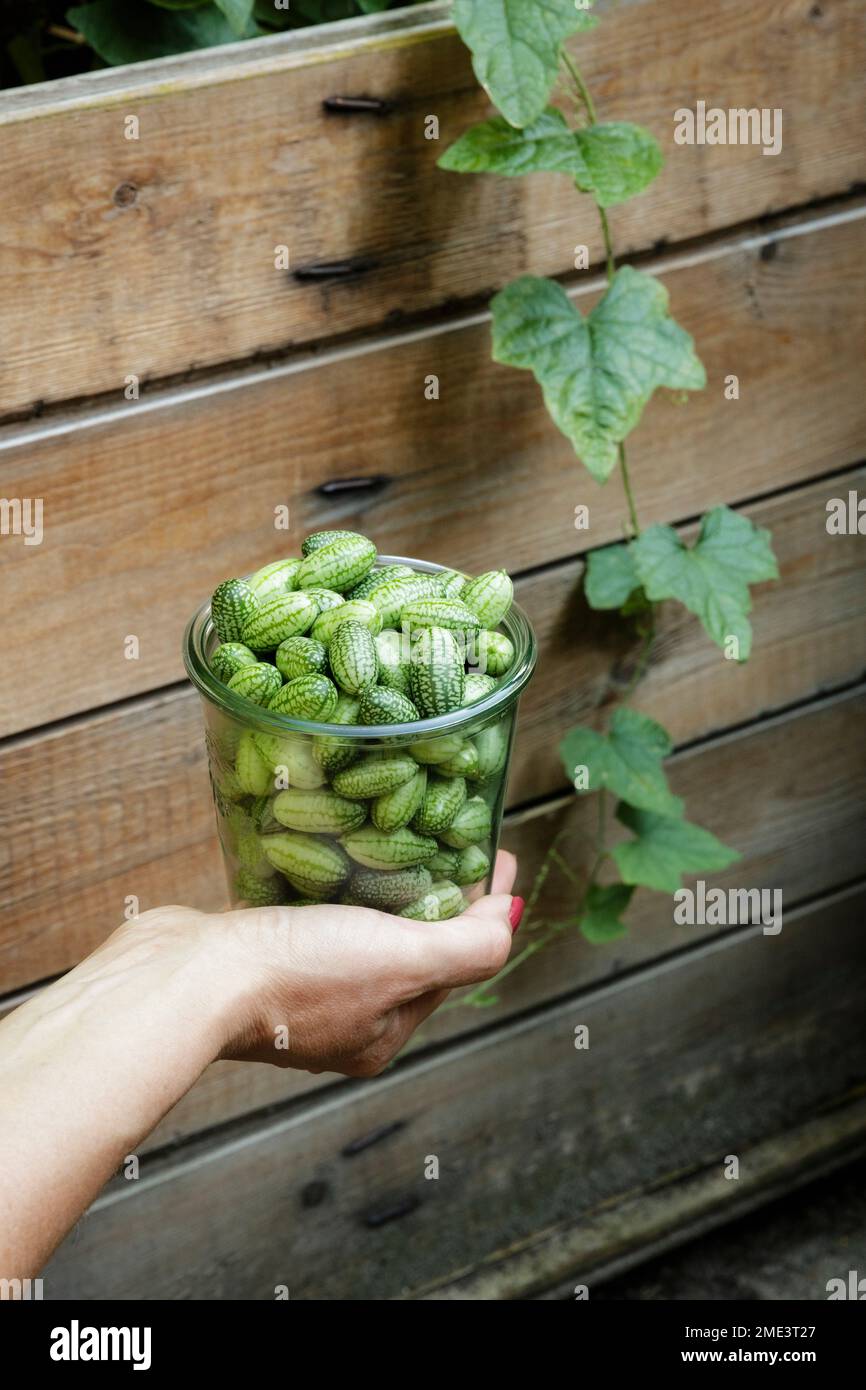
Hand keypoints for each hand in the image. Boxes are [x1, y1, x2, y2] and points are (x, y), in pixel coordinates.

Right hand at [211, 850, 519, 1075]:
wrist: (181, 980)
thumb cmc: (295, 974)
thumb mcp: (401, 961)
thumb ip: (467, 946)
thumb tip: (513, 915)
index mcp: (382, 1031)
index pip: (451, 961)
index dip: (479, 906)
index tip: (495, 850)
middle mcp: (341, 1018)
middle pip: (406, 945)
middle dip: (433, 890)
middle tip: (450, 831)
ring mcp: (293, 988)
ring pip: (356, 927)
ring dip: (378, 882)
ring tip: (396, 828)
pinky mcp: (254, 955)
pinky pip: (308, 913)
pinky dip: (329, 882)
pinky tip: (332, 848)